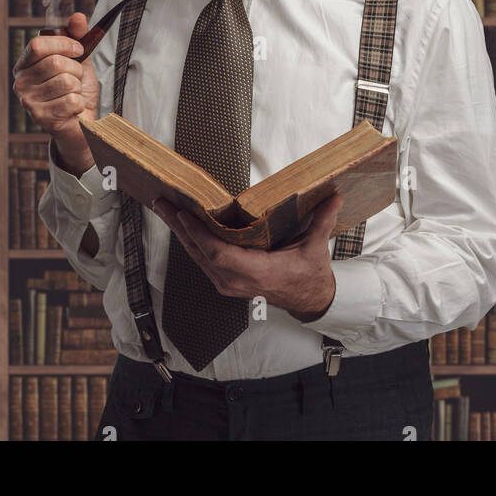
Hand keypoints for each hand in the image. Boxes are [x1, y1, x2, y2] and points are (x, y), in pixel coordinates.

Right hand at [11, 12, 97, 173]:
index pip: (38, 44)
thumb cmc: (75, 90)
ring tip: (72, 94)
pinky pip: (71, 100)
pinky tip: (72, 109)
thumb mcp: (78, 59)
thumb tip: (77, 17)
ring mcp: (29, 102)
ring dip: (78, 87)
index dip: (63, 43)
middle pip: (55, 62)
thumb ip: (77, 37)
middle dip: (75, 70)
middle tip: (75, 80)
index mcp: (24, 65)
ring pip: (66, 81)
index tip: (78, 49)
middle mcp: (21, 83)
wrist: (81, 123)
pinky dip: (79, 103)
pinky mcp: (41, 118)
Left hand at [152, 193, 344, 322]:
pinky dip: (189, 242)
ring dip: (179, 233)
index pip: (220, 255)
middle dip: (179, 227)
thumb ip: (323, 221)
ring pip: (197, 258)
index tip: (185, 214)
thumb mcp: (316, 247)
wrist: (309, 301)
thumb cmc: (310, 274)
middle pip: (200, 254)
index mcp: (258, 272)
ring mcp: (229, 284)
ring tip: (164, 208)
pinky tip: (180, 225)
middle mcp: (237, 281)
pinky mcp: (226, 282)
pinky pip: (202, 261)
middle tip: (161, 202)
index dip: (199, 236)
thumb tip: (334, 195)